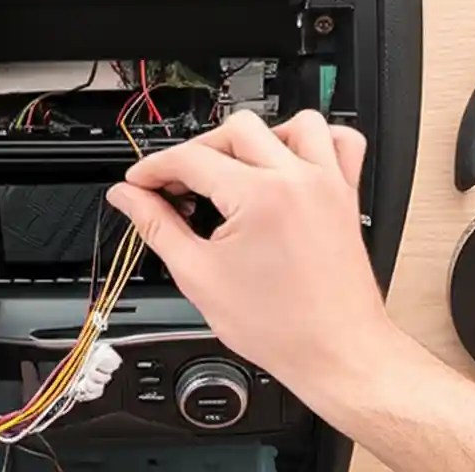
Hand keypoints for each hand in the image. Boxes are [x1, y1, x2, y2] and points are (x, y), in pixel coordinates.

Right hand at [107, 111, 393, 391]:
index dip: (155, 168)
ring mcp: (328, 183)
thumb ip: (158, 227)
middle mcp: (297, 179)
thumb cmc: (280, 327)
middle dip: (198, 152)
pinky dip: (315, 142)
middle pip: (235, 130)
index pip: (192, 158)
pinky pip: (342, 143)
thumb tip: (129, 197)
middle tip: (179, 185)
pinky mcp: (346, 195)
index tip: (140, 182)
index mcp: (259, 196)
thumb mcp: (199, 276)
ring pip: (293, 123)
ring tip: (235, 171)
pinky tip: (289, 163)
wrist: (335, 352)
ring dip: (257, 139)